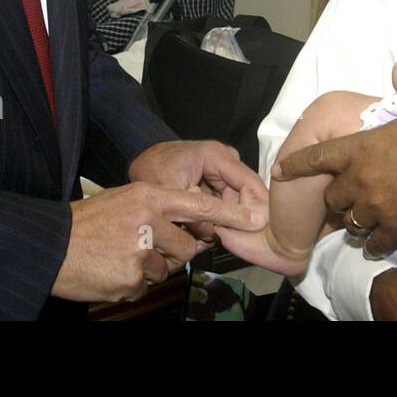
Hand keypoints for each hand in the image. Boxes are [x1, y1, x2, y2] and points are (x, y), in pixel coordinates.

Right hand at [49, 181, 264, 303]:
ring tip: (121, 256)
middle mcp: (148, 220)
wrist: (52, 245)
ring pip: (167, 268)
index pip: (198, 205)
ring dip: (150, 268)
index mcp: (148, 196)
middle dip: (172, 252)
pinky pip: (146, 285)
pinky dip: (132, 282)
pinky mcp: (131, 278)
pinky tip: (112, 269)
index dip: (229, 214)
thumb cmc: (88, 223)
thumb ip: (157, 209)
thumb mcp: (125, 200)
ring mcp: (140, 251)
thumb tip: (188, 227)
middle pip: (186, 246)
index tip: (256, 218)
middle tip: (142, 247)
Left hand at [128, 140, 267, 242]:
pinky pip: (224, 205)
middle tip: (217, 240)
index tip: (250, 235)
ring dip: (222, 222)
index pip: (251, 184)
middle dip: (233, 221)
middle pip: (245, 197)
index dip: (254, 211)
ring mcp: (224, 172)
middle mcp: (226, 162)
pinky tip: (202, 230)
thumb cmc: (152, 168)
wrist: (142, 158)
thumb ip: (194, 210)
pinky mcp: (218, 183)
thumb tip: (216, 231)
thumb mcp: (169, 190)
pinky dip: (215, 219)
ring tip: (203, 235)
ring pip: (235, 205)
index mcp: (217, 156)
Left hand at [274, 63, 396, 255]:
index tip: (281, 169)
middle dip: (336, 196)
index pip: (319, 156)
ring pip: (350, 221)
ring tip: (364, 218)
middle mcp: (364, 178)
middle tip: (348, 195)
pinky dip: (372, 241)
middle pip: (332, 196)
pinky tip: (379, 240)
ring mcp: (379, 207)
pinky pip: (372, 242)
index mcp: (365, 146)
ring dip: (354, 219)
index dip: (296, 163)